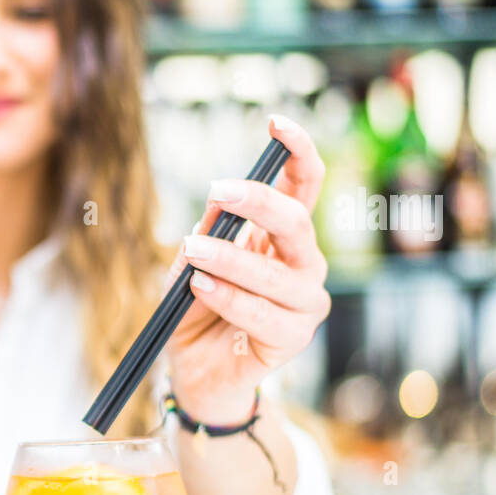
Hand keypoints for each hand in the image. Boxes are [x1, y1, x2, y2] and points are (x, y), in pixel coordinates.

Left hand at [162, 115, 331, 424]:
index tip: (276, 122)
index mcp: (284, 237)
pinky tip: (200, 286)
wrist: (195, 372)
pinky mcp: (292, 340)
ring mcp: (304, 303)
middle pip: (297, 223)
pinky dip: (229, 297)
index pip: (305, 186)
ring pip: (278, 273)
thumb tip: (218, 199)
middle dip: (259, 201)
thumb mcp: (190, 261)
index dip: (298, 151)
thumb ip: (208, 230)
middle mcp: (304, 265)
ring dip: (230, 258)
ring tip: (192, 251)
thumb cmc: (196, 310)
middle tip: (217, 189)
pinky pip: (262, 314)